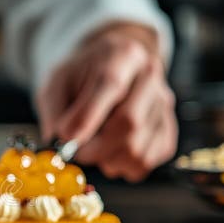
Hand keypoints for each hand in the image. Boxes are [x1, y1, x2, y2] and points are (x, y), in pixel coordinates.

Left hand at [35, 23, 176, 181]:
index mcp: (123, 55)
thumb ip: (55, 111)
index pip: (111, 84)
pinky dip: (121, 166)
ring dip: (106, 160)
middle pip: (129, 122)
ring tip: (93, 149)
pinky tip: (110, 152)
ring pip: (137, 149)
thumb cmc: (81, 78)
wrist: (110, 70)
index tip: (66, 137)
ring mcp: (163, 104)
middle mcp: (150, 77)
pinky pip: (145, 162)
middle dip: (94, 147)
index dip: (87, 117)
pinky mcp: (168, 130)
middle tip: (76, 152)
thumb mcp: (57, 83)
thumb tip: (61, 142)